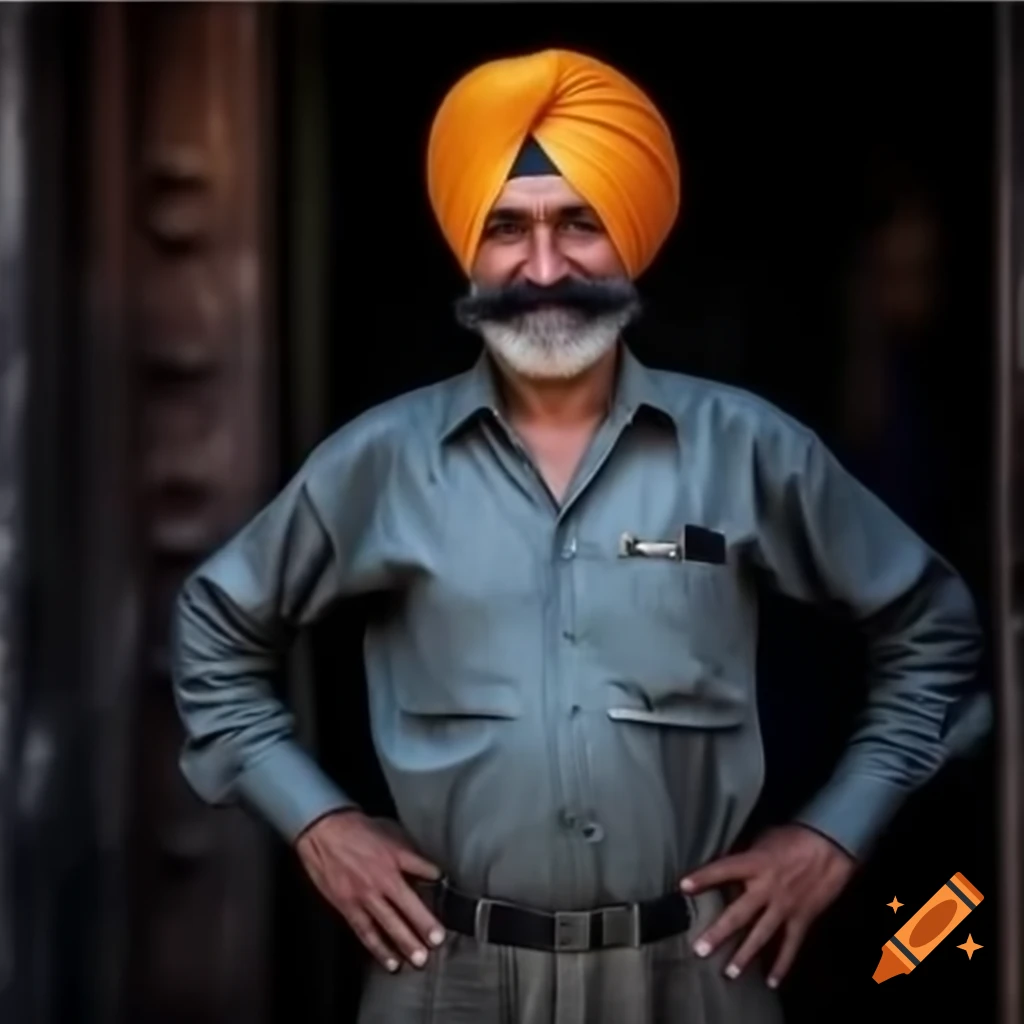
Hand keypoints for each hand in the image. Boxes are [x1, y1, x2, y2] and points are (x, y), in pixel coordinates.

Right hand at [296, 810, 445, 972]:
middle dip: (424, 925)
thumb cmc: (355, 828)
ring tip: (419, 959)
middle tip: (438, 940)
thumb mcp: (387, 829)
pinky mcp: (348, 906)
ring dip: (405, 943)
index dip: (437, 879)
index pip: (424, 869)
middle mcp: (382, 877)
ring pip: (389, 924)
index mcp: (394, 855)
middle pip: (408, 905)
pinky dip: (379, 948)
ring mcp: (364, 894)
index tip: (447, 889)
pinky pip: (366, 931)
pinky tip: (390, 961)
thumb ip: (405, 850)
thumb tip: (422, 866)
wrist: (323, 832)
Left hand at [680, 824, 856, 987]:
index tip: (682, 887)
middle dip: (719, 933)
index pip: (723, 869)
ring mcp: (784, 906)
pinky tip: (771, 981)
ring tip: (729, 973)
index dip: (703, 877)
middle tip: (700, 950)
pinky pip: (791, 945)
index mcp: (755, 863)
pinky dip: (782, 964)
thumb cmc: (793, 837)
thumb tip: (724, 866)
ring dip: (745, 955)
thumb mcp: (763, 839)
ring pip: (761, 935)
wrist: (831, 846)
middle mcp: (767, 888)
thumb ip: (744, 856)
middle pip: (739, 914)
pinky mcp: (802, 918)